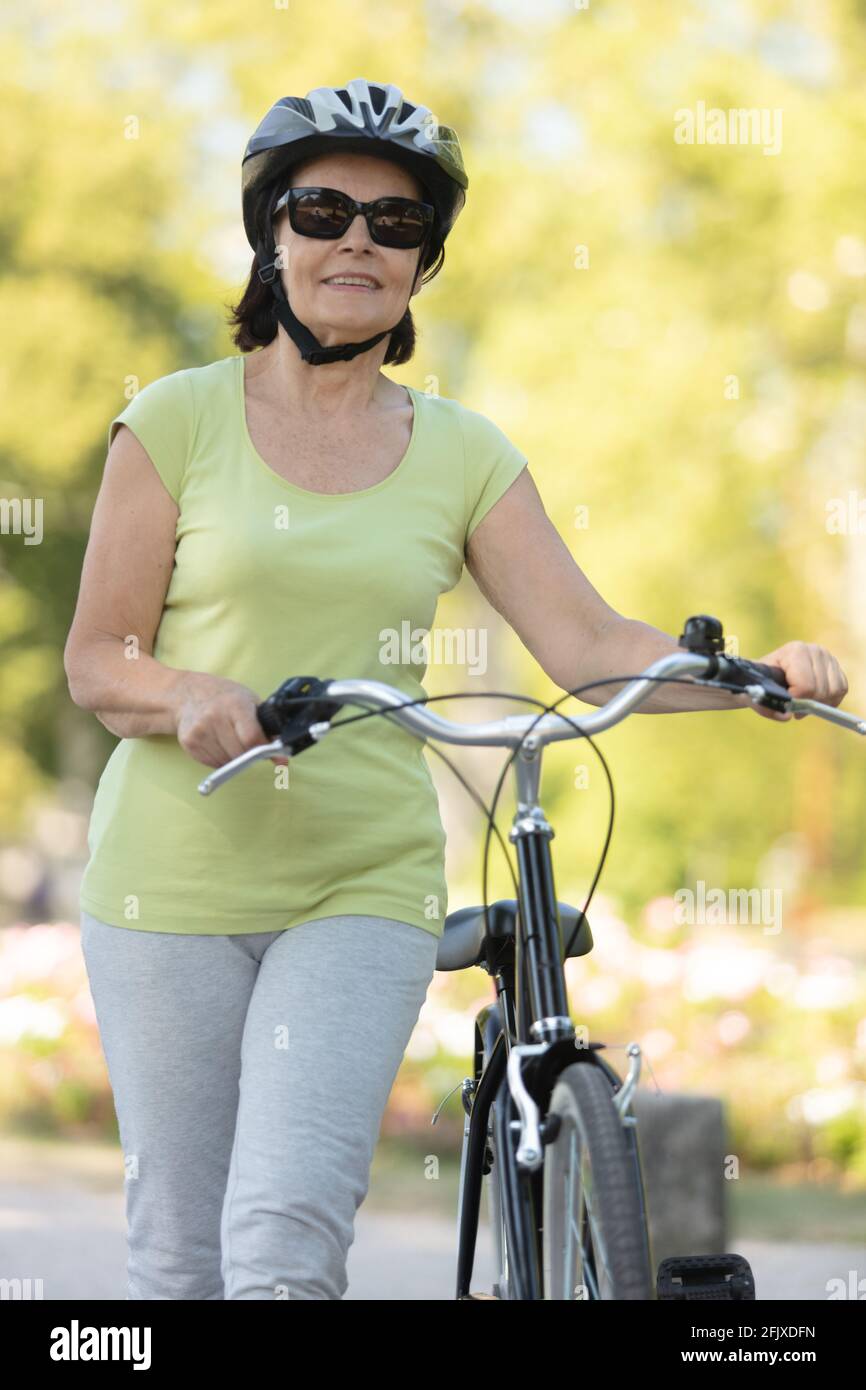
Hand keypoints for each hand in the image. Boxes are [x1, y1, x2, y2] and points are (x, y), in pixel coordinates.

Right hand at [172, 672, 288, 767]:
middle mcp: (214, 717)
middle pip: (239, 753)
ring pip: (227, 761)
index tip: (274, 755)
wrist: (189, 693)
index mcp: (234, 704)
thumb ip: (267, 728)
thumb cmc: (225, 697)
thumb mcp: (250, 702)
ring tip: (232, 739)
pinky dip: (221, 759)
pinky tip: (219, 743)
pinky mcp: (189, 743)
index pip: (251, 737)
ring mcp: (199, 731)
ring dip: (235, 758)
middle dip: (250, 754)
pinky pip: (213, 764)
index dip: (264, 749)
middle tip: (251, 745)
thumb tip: (282, 757)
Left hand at [748, 641, 848, 722]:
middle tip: (794, 706)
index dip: (796, 700)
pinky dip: (830, 700)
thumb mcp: (756, 693)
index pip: (805, 686)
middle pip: (820, 690)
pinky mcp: (836, 667)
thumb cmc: (761, 682)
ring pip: (833, 691)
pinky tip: (815, 700)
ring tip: (803, 702)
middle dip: (807, 703)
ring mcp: (828, 658)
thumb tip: (788, 716)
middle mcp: (815, 650)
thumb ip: (767, 706)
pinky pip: (841, 690)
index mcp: (795, 651)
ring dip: (819, 703)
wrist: (768, 673)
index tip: (786, 701)